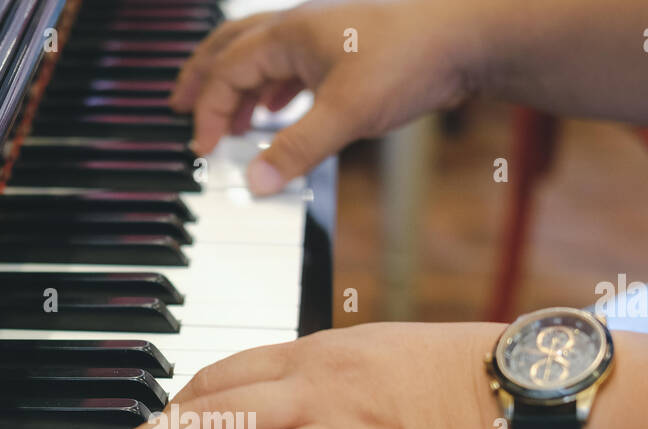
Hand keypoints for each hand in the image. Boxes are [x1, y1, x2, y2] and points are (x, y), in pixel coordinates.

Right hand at [172, 0, 482, 193]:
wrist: (469, 36)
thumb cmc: (410, 57)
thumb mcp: (346, 114)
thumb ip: (296, 150)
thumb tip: (254, 182)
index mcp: (288, 33)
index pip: (227, 72)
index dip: (207, 112)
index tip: (200, 149)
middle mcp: (300, 26)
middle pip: (232, 48)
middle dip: (202, 79)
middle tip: (178, 106)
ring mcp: (324, 35)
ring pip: (263, 57)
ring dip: (239, 87)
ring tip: (227, 120)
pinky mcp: (347, 49)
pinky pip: (294, 65)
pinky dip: (274, 88)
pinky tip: (278, 109)